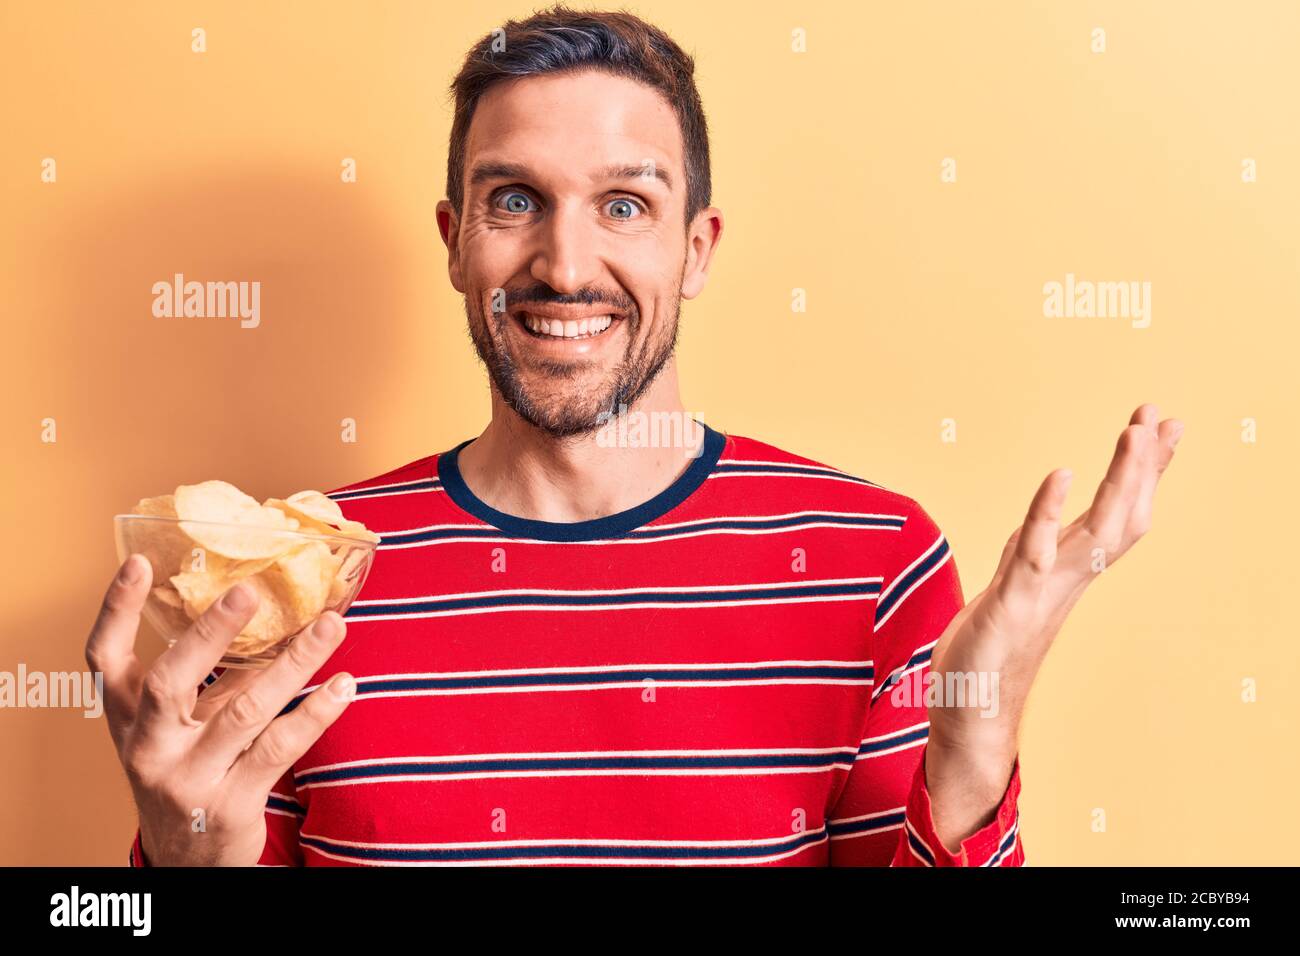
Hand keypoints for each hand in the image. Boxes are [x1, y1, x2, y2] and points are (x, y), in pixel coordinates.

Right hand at [86, 554, 355, 865]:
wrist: (188, 863)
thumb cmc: (191, 773)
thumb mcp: (184, 727)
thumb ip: (212, 679)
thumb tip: (272, 612)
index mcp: (130, 719)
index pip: (104, 659)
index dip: (116, 611)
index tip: (138, 563)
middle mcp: (150, 746)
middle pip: (170, 682)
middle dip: (211, 633)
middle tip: (249, 592)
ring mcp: (188, 777)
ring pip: (244, 711)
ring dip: (294, 663)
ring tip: (332, 627)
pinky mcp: (231, 803)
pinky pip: (280, 748)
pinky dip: (316, 712)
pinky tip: (343, 685)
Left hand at [924, 403, 1182, 847]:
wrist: (971, 708)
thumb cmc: (991, 649)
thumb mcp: (1015, 582)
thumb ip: (1034, 549)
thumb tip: (1047, 517)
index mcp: (1070, 569)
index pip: (1117, 511)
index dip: (1143, 472)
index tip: (1164, 426)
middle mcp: (1068, 576)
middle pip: (1121, 513)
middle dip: (1143, 464)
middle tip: (1162, 415)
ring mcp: (1044, 588)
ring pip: (1096, 528)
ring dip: (1119, 479)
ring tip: (1135, 432)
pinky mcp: (1012, 601)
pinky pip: (1036, 550)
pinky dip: (1049, 511)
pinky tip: (1060, 475)